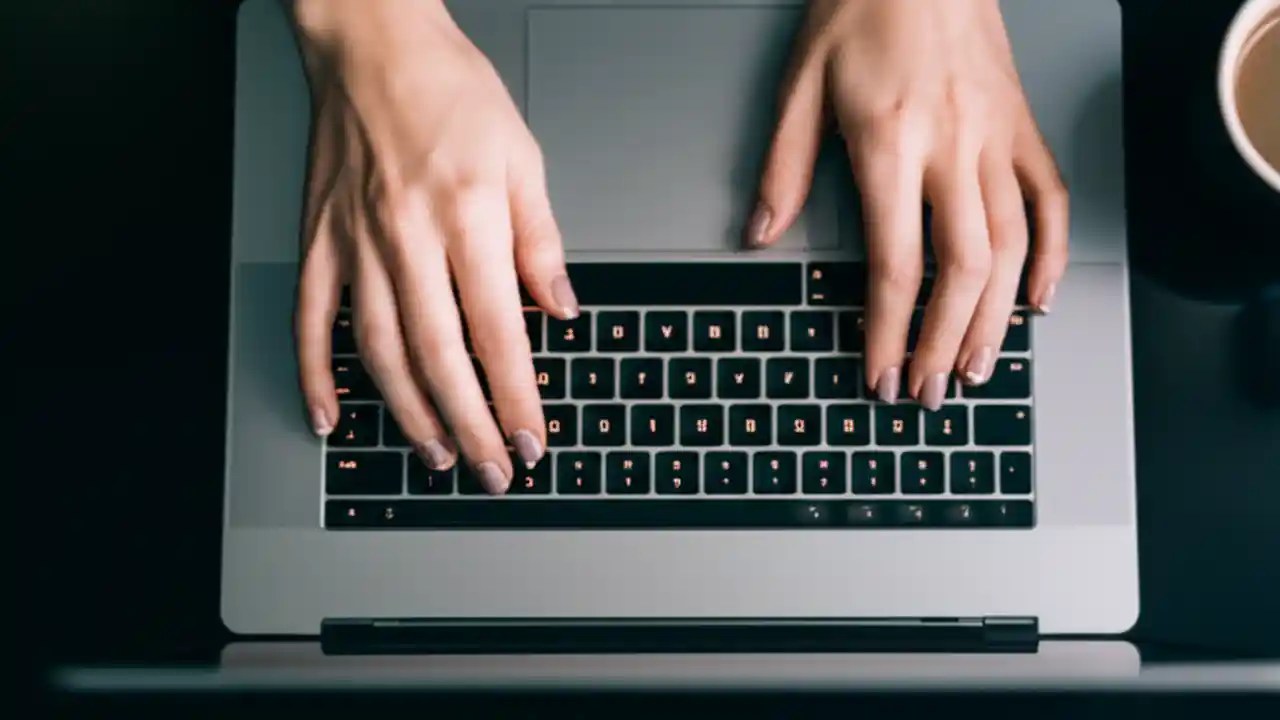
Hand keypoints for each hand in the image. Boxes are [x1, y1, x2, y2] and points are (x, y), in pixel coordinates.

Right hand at [289, 0, 576, 492]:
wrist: (374, 44)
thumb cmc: (450, 91)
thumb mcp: (522, 158)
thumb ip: (540, 241)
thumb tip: (560, 308)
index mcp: (466, 217)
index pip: (497, 331)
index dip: (516, 395)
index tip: (532, 438)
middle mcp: (407, 237)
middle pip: (439, 356)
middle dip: (470, 424)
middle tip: (492, 469)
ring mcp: (355, 244)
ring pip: (378, 350)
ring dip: (409, 413)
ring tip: (436, 453)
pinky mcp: (318, 240)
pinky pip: (310, 319)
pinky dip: (316, 373)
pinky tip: (332, 416)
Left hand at [749, 0, 1066, 408]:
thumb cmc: (861, 8)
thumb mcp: (800, 84)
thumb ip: (783, 167)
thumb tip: (762, 234)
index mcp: (889, 142)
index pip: (892, 263)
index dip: (886, 330)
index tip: (877, 372)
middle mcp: (951, 147)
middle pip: (959, 269)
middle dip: (941, 342)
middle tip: (925, 392)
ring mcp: (995, 139)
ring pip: (1009, 246)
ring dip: (992, 318)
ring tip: (972, 368)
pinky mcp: (1022, 127)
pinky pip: (1048, 200)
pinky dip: (1048, 255)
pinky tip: (1034, 300)